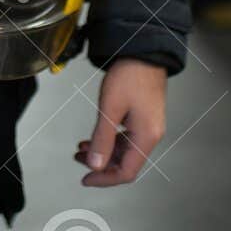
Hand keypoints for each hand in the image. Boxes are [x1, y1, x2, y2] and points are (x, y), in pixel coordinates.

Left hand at [74, 58, 167, 186]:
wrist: (143, 51)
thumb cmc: (129, 75)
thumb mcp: (110, 109)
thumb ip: (102, 139)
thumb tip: (94, 166)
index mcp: (146, 136)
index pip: (126, 172)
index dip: (104, 179)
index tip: (86, 179)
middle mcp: (151, 134)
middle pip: (126, 163)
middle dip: (101, 164)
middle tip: (79, 160)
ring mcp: (149, 125)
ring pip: (125, 150)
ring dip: (104, 151)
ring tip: (82, 148)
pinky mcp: (144, 117)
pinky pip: (127, 138)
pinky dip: (110, 140)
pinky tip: (96, 136)